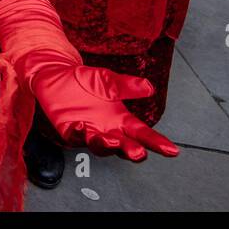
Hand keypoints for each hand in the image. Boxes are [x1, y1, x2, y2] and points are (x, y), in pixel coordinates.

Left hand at [31, 62, 179, 160]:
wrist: (56, 75)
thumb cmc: (85, 81)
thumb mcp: (108, 80)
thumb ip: (126, 85)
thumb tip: (149, 87)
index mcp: (121, 119)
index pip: (142, 133)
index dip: (157, 142)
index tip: (172, 150)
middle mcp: (108, 130)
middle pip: (123, 145)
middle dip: (131, 150)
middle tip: (138, 152)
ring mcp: (89, 132)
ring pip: (101, 145)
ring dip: (106, 144)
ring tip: (111, 139)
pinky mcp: (70, 131)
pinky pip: (76, 137)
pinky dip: (79, 133)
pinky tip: (80, 126)